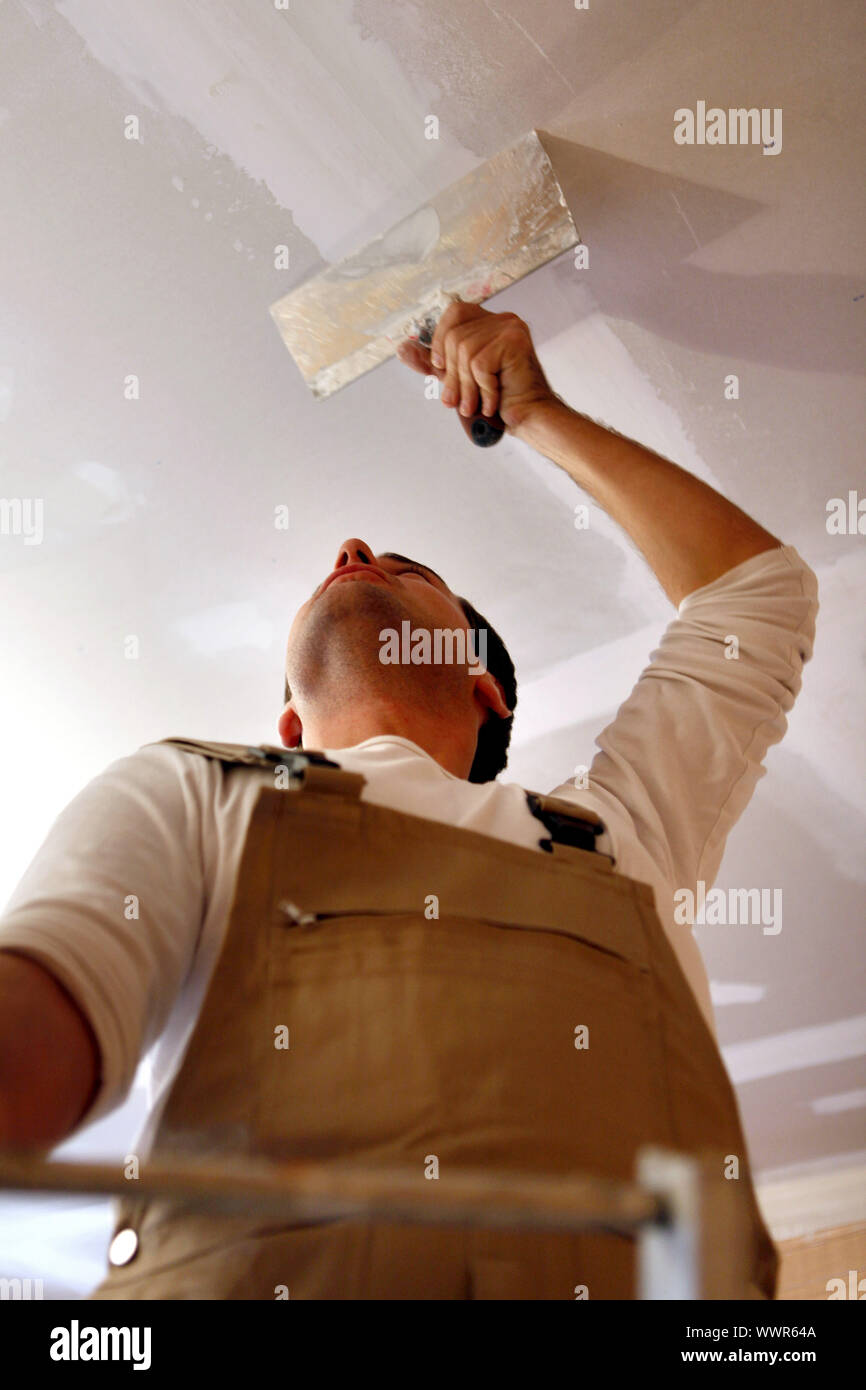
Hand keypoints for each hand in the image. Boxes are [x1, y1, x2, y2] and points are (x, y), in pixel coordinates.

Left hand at [395, 301, 556, 432]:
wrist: (528, 418)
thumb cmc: (498, 399)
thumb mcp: (458, 378)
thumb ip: (434, 363)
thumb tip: (403, 348)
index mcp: (489, 322)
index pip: (454, 313)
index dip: (440, 340)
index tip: (440, 369)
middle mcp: (502, 319)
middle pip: (455, 337)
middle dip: (452, 375)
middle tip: (459, 402)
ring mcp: (510, 327)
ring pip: (464, 351)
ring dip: (466, 386)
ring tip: (474, 405)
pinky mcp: (515, 340)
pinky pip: (479, 364)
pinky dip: (482, 388)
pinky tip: (492, 401)